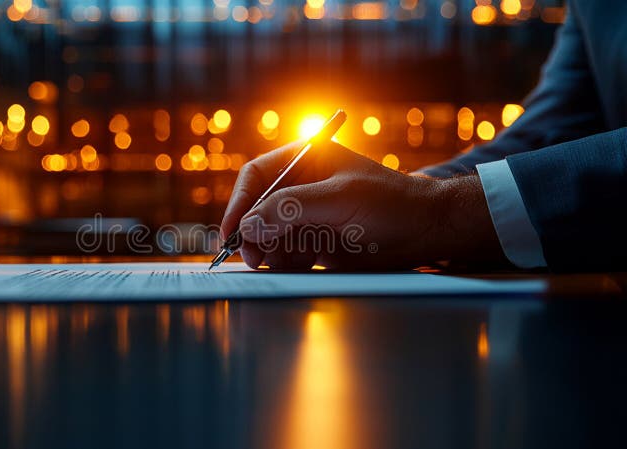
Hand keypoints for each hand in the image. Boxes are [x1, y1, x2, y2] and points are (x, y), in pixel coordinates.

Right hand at [220, 140, 502, 269]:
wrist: (428, 232)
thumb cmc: (392, 203)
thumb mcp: (340, 198)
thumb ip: (291, 207)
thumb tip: (248, 223)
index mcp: (306, 159)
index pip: (258, 176)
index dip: (240, 202)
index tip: (232, 230)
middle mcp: (302, 186)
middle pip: (258, 208)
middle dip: (253, 232)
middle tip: (254, 257)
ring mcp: (309, 215)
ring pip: (269, 234)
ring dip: (269, 250)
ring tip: (281, 261)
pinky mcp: (317, 241)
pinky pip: (287, 253)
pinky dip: (286, 262)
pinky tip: (301, 265)